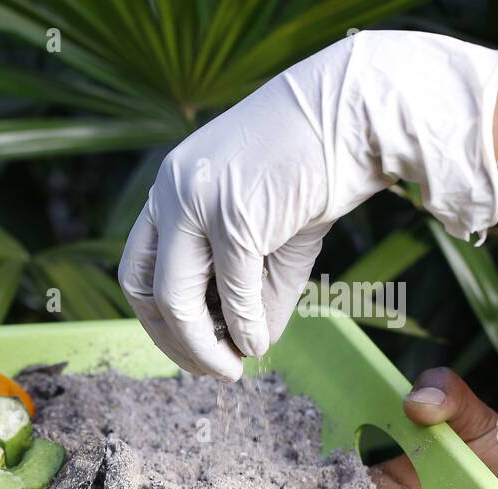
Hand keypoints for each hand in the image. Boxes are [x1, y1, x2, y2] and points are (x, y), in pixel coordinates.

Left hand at [118, 31, 497, 379]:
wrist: (360, 110)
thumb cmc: (317, 168)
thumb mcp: (271, 237)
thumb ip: (250, 292)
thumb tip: (246, 349)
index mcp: (170, 188)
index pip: (137, 268)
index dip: (157, 318)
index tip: (188, 346)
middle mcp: (171, 192)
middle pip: (141, 287)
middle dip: (170, 339)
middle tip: (207, 368)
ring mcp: (197, 202)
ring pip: (175, 298)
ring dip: (199, 346)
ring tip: (229, 369)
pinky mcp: (235, 216)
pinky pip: (230, 291)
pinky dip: (242, 327)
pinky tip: (258, 345)